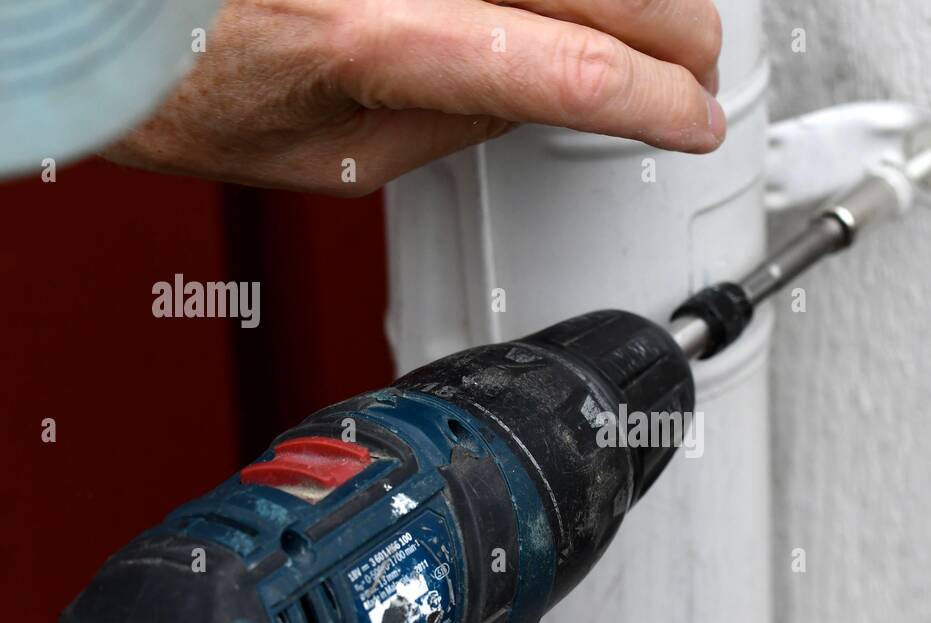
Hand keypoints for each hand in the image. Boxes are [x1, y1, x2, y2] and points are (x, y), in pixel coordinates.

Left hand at [104, 0, 725, 193]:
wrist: (96, 3)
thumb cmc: (184, 82)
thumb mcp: (327, 159)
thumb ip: (449, 126)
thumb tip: (537, 95)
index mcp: (374, 37)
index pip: (575, 70)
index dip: (661, 104)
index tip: (694, 121)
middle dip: (681, 34)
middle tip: (692, 73)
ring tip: (656, 27)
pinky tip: (584, 7)